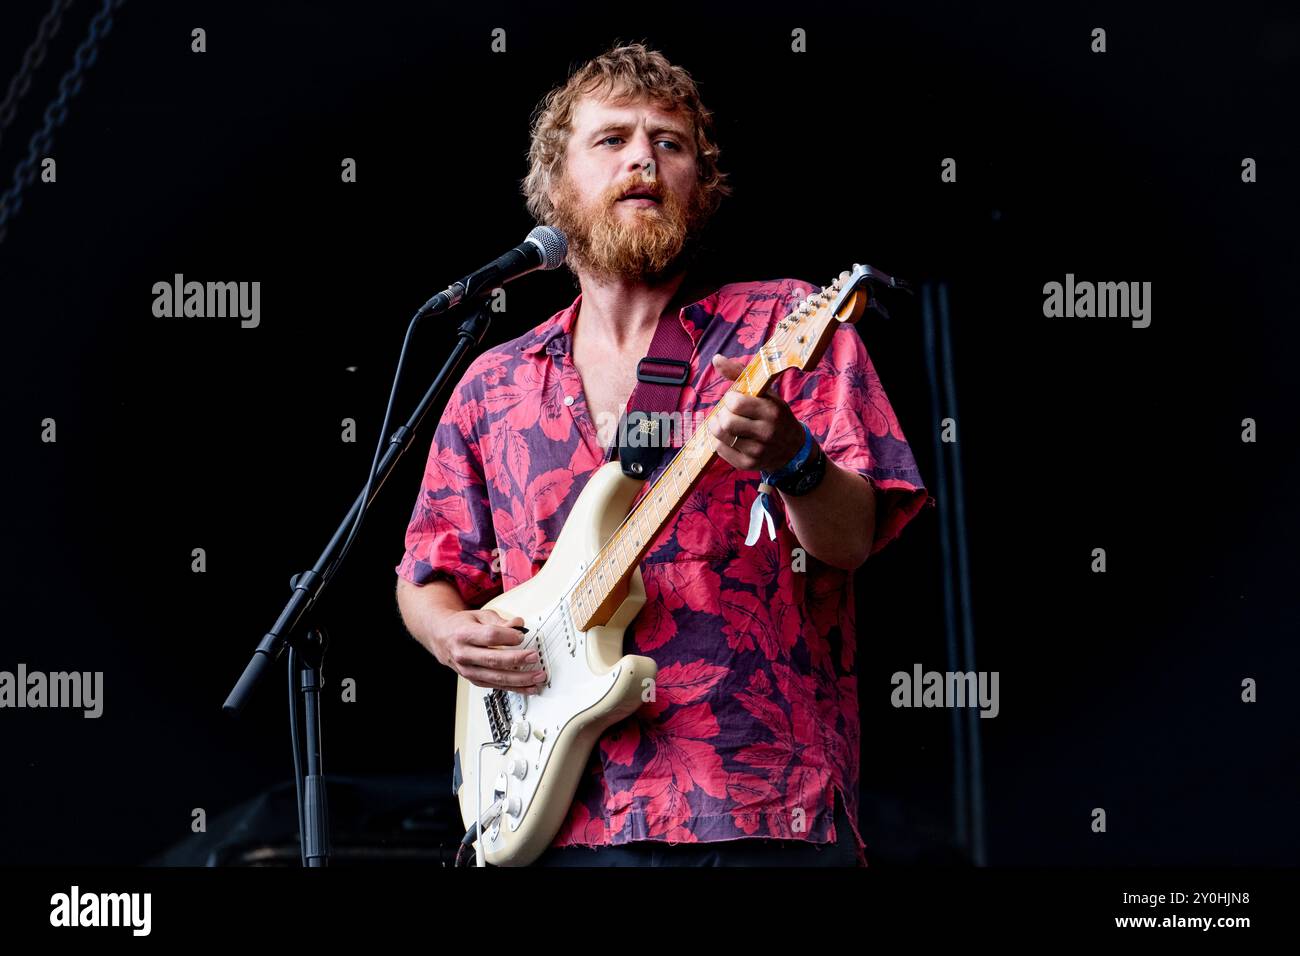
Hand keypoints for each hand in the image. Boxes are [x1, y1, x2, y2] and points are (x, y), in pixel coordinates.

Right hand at [431, 609, 546, 693]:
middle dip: (517, 659)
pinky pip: (496, 686)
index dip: (508, 636)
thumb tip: (519, 625)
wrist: (441, 637)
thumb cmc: (462, 625)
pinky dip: (514, 688)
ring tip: (537, 676)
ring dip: (520, 679)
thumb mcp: (479, 615)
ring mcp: (468, 670)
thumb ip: (500, 620)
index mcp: (464, 634)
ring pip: (496, 677)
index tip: (522, 636)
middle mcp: (464, 654)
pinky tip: (528, 687)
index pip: (489, 637)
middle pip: (493, 659)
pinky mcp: (475, 680)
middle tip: (534, 657)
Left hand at [708, 354, 805, 473]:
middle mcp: (766, 433)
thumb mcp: (765, 392)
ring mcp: (757, 452)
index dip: (730, 399)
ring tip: (726, 423)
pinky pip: (720, 450)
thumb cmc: (774, 414)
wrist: (792, 449)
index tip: (736, 399)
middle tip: (729, 413)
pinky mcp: (748, 465)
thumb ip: (740, 373)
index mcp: (771, 411)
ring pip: (721, 436)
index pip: (736, 404)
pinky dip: (720, 441)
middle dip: (722, 414)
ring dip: (718, 426)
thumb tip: (716, 358)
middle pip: (726, 422)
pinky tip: (731, 437)